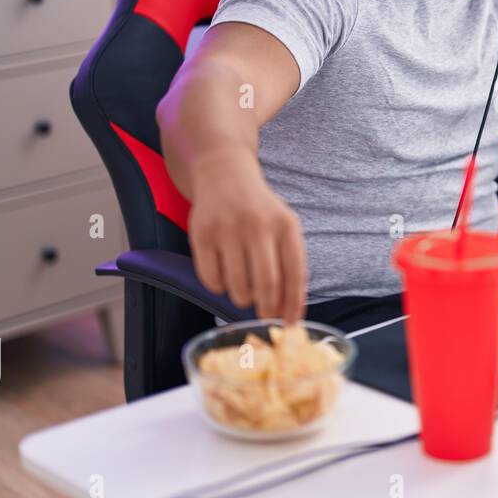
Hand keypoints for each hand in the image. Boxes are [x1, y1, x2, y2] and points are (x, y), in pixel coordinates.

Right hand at [186, 151, 307, 322]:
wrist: (225, 173)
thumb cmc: (260, 209)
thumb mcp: (284, 225)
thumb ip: (291, 262)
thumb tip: (291, 311)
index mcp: (286, 225)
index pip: (295, 274)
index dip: (293, 304)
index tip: (289, 323)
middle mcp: (258, 225)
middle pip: (266, 285)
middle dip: (267, 309)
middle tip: (264, 314)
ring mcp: (228, 229)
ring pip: (237, 286)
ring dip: (242, 298)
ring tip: (243, 290)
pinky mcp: (201, 234)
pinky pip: (211, 279)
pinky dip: (218, 288)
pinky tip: (224, 278)